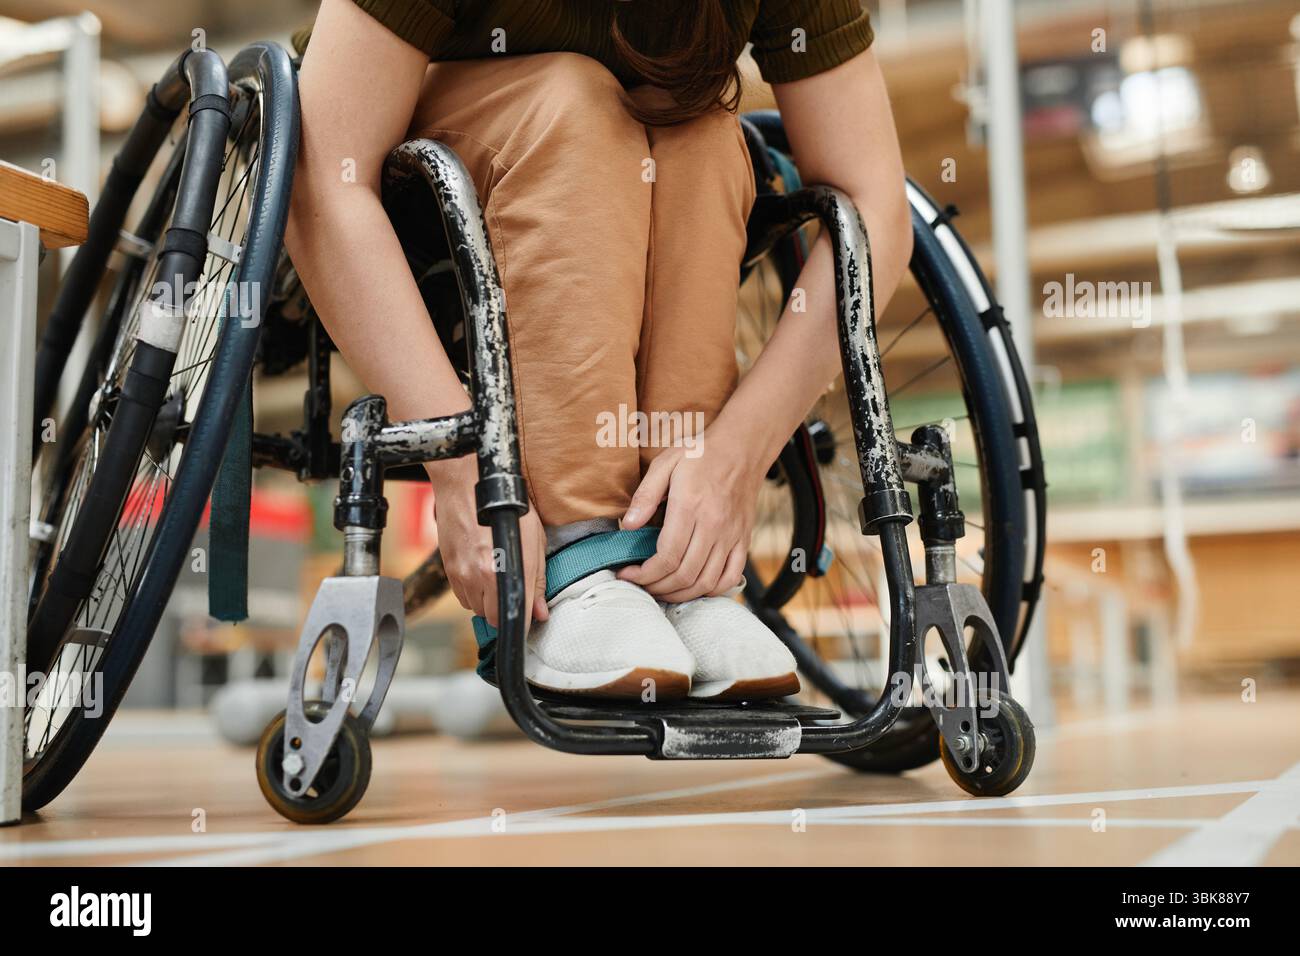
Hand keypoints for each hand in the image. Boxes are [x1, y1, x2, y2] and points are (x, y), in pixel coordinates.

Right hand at [429, 457, 547, 628]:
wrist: (469, 483)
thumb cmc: (508, 507)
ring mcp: (461, 574)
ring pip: (475, 609)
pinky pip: (461, 596)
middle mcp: (481, 577)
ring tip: (496, 577)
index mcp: (506, 571)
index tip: (528, 618)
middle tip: (513, 591)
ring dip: (487, 601)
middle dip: (504, 611)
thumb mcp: (534, 542)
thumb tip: (540, 613)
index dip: (524, 622)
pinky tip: (480, 572)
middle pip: (492, 618)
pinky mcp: (448, 569)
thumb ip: (537, 581)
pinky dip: (471, 592)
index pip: (514, 618)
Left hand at [616, 428, 763, 602]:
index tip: (627, 574)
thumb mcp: (665, 463)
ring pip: (706, 582)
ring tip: (661, 590)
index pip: (666, 557)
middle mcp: (714, 526)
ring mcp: (732, 536)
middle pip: (684, 575)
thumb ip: (645, 495)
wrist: (743, 448)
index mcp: (690, 507)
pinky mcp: (744, 540)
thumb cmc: (701, 453)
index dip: (644, 574)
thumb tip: (629, 525)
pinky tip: (694, 588)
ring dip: (681, 595)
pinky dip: (712, 591)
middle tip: (640, 584)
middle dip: (657, 587)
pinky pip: (731, 577)